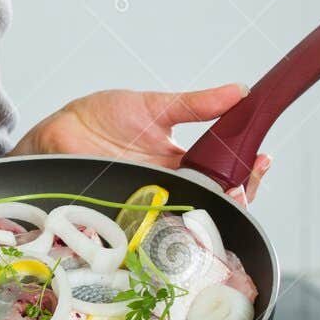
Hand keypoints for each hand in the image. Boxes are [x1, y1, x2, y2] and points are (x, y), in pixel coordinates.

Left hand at [10, 82, 270, 204]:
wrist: (57, 134)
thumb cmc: (101, 119)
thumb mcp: (154, 106)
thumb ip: (195, 104)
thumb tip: (239, 92)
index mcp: (181, 163)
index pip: (225, 174)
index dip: (246, 172)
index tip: (262, 160)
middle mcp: (169, 187)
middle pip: (214, 203)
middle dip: (237, 197)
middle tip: (244, 185)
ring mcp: (148, 202)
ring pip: (188, 219)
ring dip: (208, 212)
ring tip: (224, 197)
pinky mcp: (125, 213)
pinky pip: (151, 228)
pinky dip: (167, 226)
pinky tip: (181, 216)